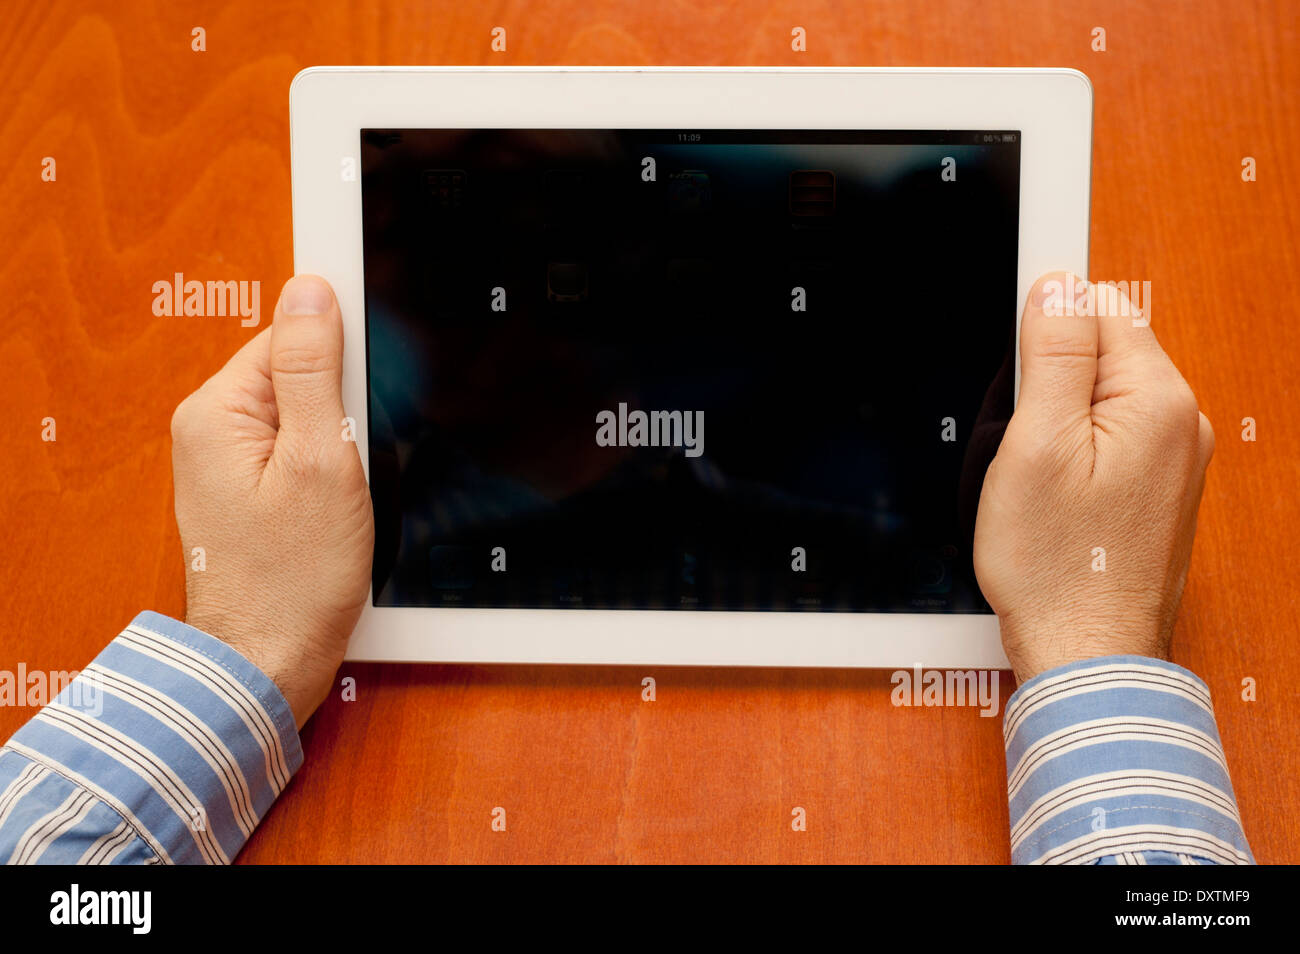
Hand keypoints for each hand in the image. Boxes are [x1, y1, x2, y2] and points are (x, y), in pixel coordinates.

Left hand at [170, 274, 373, 727]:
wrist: (271, 660)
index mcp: (216, 411)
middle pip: (298, 376)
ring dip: (338, 447)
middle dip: (342, 411)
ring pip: (305, 418)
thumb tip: (309, 291)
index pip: (289, 337)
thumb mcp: (320, 459)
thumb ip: (314, 368)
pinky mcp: (247, 493)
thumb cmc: (293, 579)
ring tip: (340, 497)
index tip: (366, 400)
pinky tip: (334, 510)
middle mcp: (210, 432)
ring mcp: (226, 465)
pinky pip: (298, 454)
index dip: (344, 363)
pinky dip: (328, 473)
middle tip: (352, 464)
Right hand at [973, 272, 1213, 682]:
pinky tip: (1054, 495)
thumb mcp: (1036, 445)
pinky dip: (1074, 451)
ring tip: (1035, 476)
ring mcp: (1174, 458)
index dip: (1042, 326)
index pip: (1100, 307)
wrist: (1085, 653)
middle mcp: (1181, 423)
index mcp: (1158, 401)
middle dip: (1048, 380)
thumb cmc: (1058, 567)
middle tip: (1020, 440)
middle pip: (1101, 352)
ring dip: (1057, 419)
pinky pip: (1110, 437)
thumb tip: (1059, 284)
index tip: (1018, 372)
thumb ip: (1055, 354)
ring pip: (1101, 397)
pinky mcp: (1158, 487)